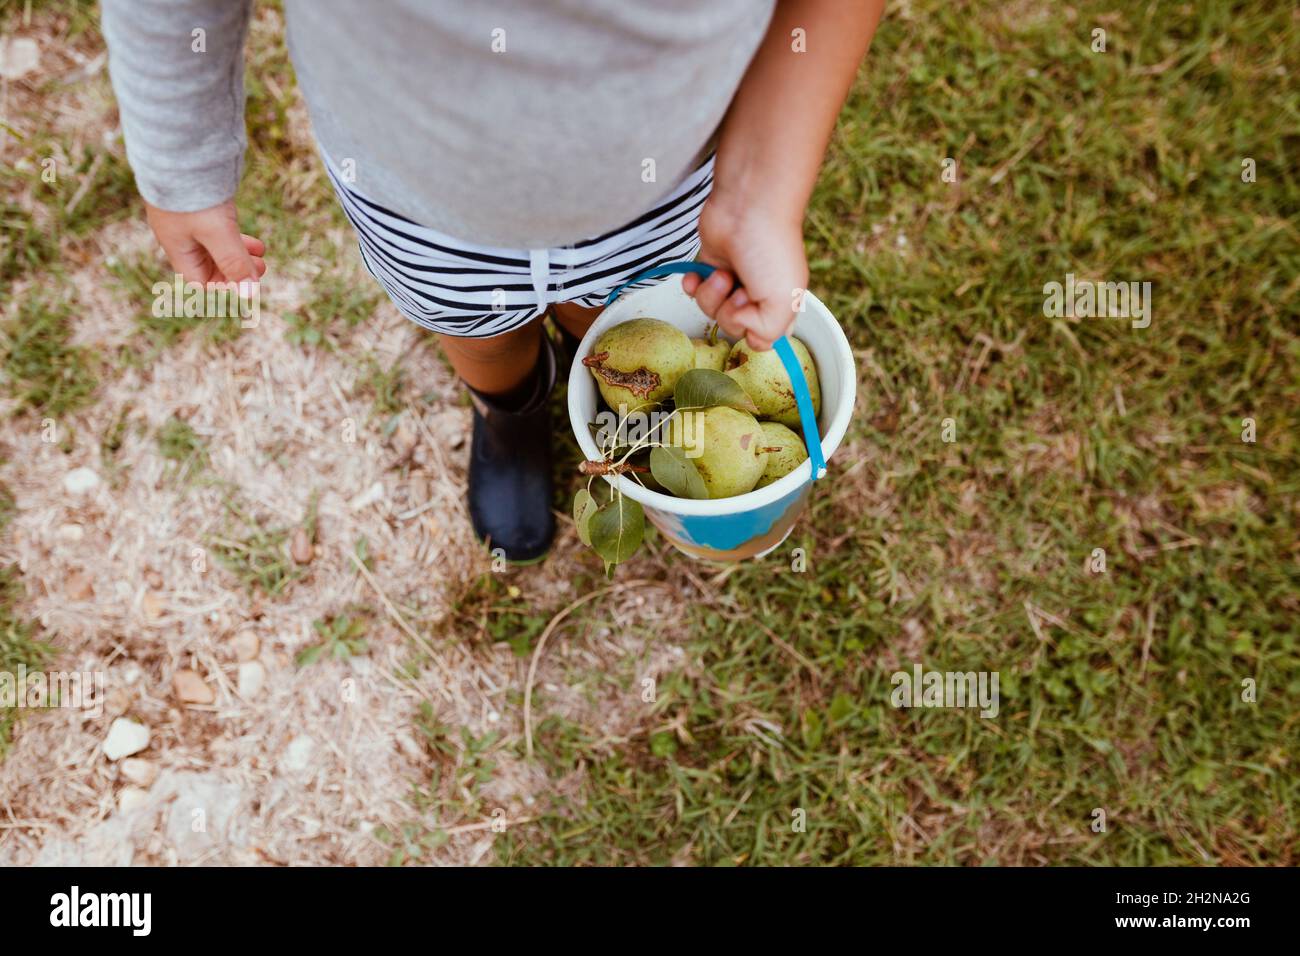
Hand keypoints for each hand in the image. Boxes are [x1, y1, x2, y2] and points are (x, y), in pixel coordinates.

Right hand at [145, 199, 266, 285]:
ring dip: (239, 251)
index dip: (225, 285)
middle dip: (237, 268)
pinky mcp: (198, 202)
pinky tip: (248, 232)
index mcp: (178, 247)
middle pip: (210, 264)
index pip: (201, 281)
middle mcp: (180, 235)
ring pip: (216, 244)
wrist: (179, 148)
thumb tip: (251, 294)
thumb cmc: (193, 193)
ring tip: (261, 250)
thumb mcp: (217, 232)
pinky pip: (217, 226)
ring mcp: (188, 218)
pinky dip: (234, 234)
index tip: (248, 279)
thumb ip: (234, 262)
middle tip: (262, 265)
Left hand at [682, 196, 807, 350]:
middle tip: (740, 289)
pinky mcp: (709, 267)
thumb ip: (768, 333)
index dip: (754, 334)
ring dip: (712, 296)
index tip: (756, 316)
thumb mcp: (784, 303)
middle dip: (730, 312)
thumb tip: (742, 328)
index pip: (763, 341)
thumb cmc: (770, 251)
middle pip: (732, 329)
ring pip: (710, 311)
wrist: (746, 207)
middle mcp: (756, 297)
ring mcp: (732, 282)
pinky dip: (693, 287)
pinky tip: (697, 276)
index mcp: (780, 306)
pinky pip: (694, 292)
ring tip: (723, 274)